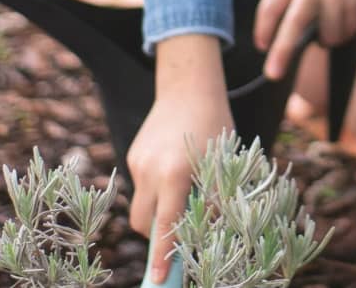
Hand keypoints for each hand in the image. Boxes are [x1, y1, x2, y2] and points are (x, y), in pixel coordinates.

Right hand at [127, 34, 233, 284]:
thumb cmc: (215, 125)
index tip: (159, 279)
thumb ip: (215, 198)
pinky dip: (158, 189)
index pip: (167, 225)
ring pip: (142, 204)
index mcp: (176, 173)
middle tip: (181, 230)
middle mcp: (150, 171)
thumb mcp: (223, 162)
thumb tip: (207, 233)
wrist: (188, 87)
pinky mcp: (133, 156)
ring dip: (160, 209)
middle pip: (143, 223)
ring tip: (185, 188)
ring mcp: (137, 163)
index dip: (164, 255)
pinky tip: (177, 168)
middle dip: (158, 234)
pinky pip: (143, 185)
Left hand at [256, 0, 355, 79]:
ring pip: (327, 35)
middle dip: (282, 53)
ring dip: (325, 40)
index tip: (261, 46)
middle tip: (273, 75)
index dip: (263, 29)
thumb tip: (273, 2)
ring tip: (326, 29)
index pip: (270, 6)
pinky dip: (343, 32)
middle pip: (293, 25)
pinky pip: (347, 31)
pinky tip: (343, 20)